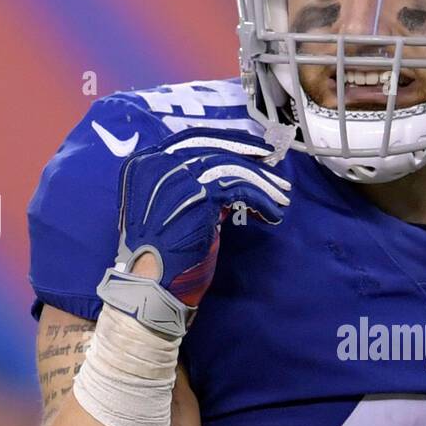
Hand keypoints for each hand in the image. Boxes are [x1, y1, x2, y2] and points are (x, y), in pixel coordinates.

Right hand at [97, 127, 290, 336]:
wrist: (151, 285)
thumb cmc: (162, 256)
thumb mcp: (175, 210)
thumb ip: (194, 188)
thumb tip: (231, 176)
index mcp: (145, 164)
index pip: (192, 139)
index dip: (226, 140)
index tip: (251, 149)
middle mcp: (157, 162)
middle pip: (213, 147)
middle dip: (247, 153)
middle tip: (272, 162)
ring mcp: (178, 176)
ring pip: (231, 167)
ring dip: (262, 182)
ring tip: (281, 197)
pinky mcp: (201, 194)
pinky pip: (240, 188)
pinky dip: (262, 200)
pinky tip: (272, 215)